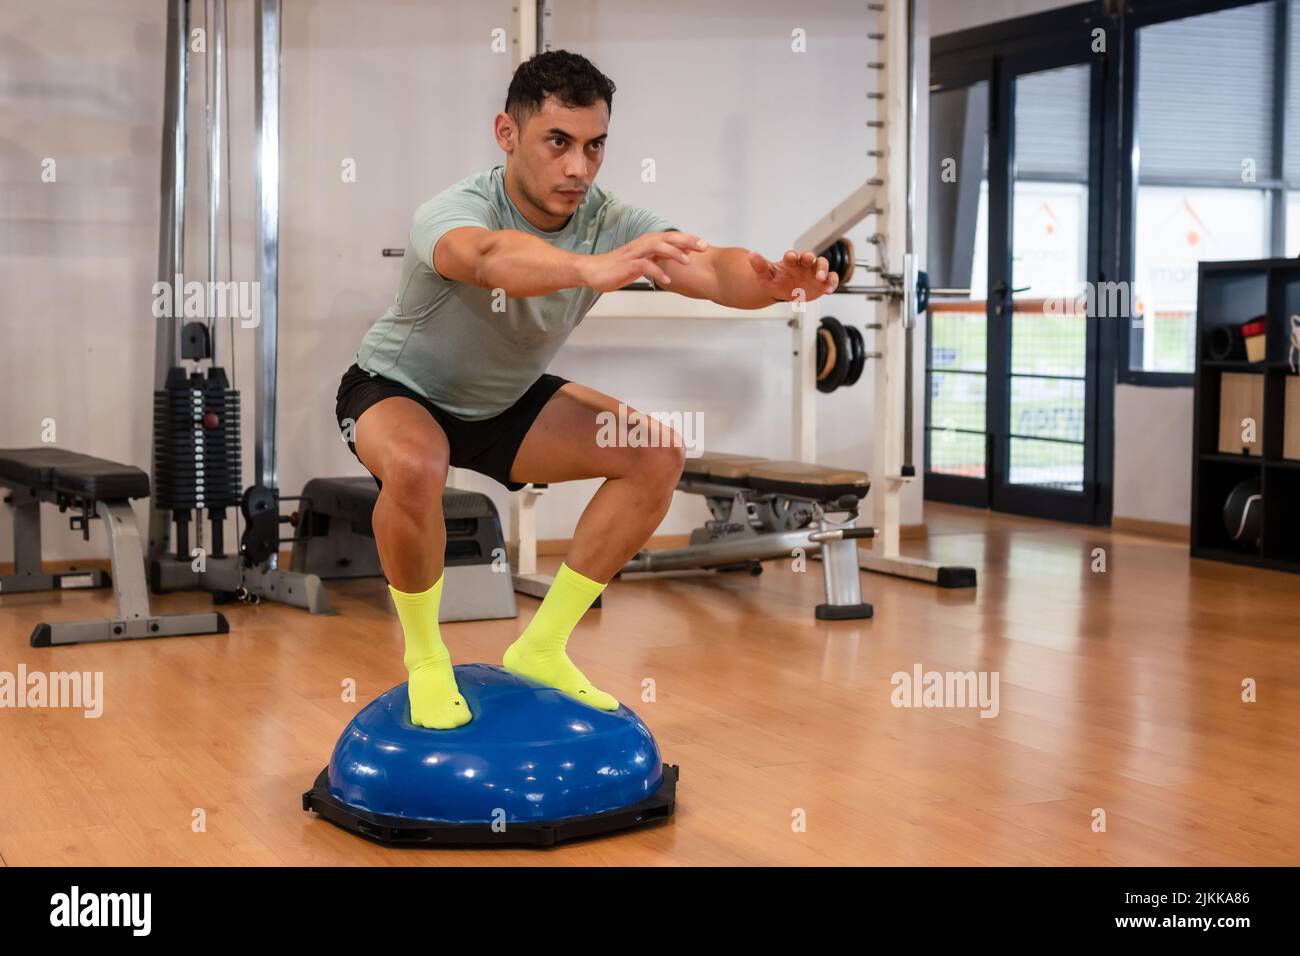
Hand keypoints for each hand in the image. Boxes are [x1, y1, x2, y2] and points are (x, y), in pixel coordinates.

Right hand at [579, 231, 708, 291]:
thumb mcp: (642, 261)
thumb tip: (675, 259)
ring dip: (674, 253)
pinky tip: (667, 279)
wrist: (594, 271)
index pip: (671, 238)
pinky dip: (657, 272)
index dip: (688, 239)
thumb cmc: (618, 268)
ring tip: (688, 262)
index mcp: (647, 243)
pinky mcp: (628, 265)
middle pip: (668, 238)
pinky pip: (645, 266)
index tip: (704, 244)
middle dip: (686, 241)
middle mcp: (643, 244)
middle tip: (703, 247)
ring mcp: (635, 253)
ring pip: (657, 248)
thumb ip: (657, 258)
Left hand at [746, 249, 838, 301]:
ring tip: (821, 278)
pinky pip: (831, 279)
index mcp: (790, 262)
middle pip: (811, 257)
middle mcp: (804, 265)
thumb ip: (759, 267)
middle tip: (809, 261)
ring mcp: (814, 272)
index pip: (792, 256)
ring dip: (823, 270)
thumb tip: (750, 254)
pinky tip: (830, 290)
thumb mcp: (765, 277)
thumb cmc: (774, 281)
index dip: (791, 256)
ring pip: (823, 265)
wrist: (782, 291)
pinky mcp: (822, 282)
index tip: (790, 257)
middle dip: (811, 258)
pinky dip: (832, 282)